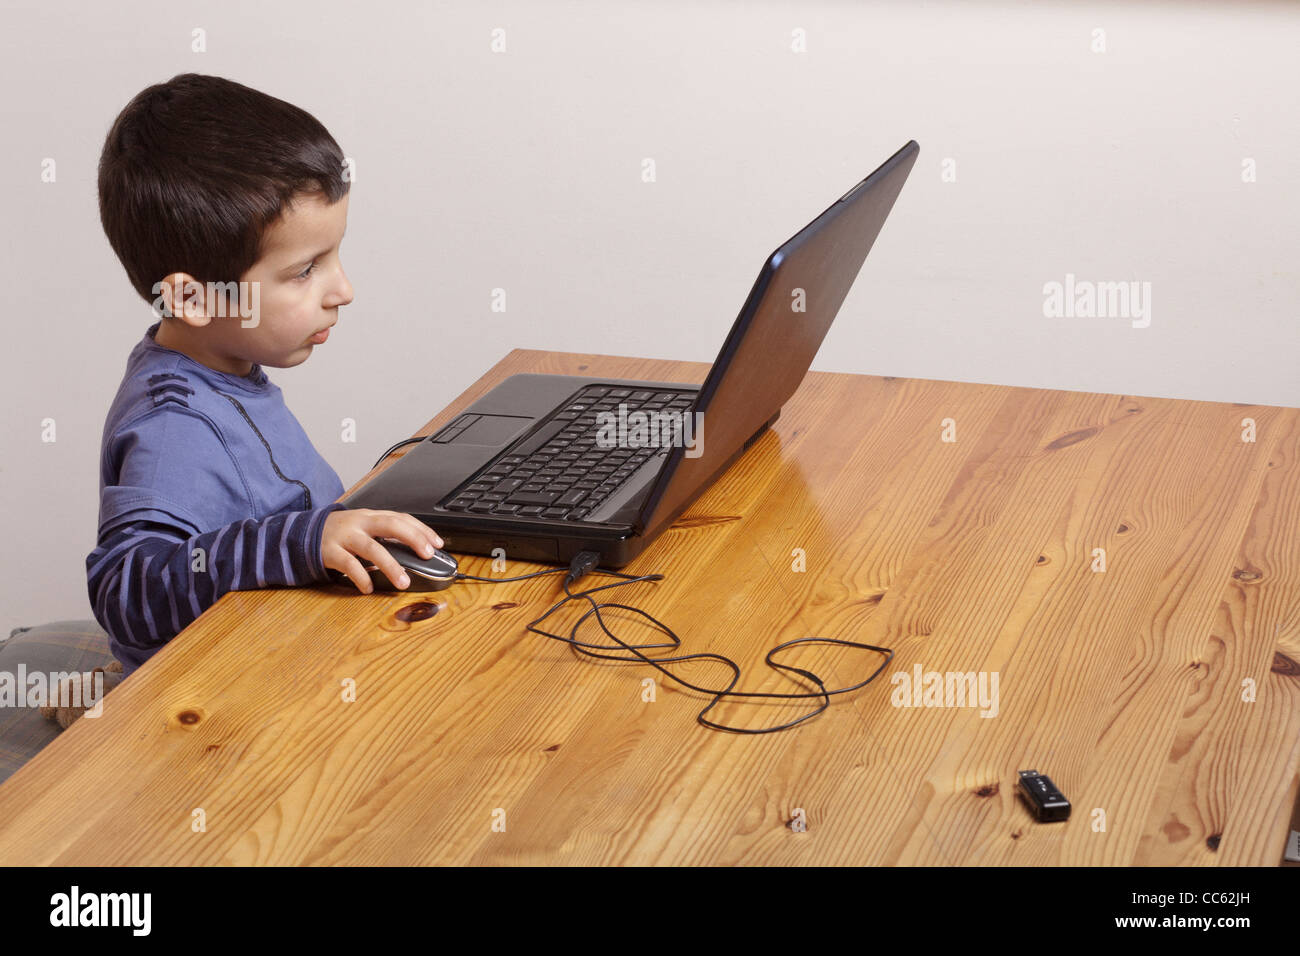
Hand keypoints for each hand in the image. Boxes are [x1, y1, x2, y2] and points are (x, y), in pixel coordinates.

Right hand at [322, 508, 443, 592]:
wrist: (302, 532)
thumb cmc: (341, 533)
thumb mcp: (363, 527)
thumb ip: (384, 535)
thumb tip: (415, 550)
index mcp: (371, 517)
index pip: (401, 518)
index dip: (421, 530)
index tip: (438, 543)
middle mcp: (360, 523)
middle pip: (391, 525)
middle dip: (413, 538)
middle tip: (428, 555)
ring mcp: (345, 536)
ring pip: (372, 548)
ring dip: (391, 566)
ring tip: (403, 582)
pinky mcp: (330, 552)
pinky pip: (349, 565)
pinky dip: (361, 578)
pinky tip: (368, 588)